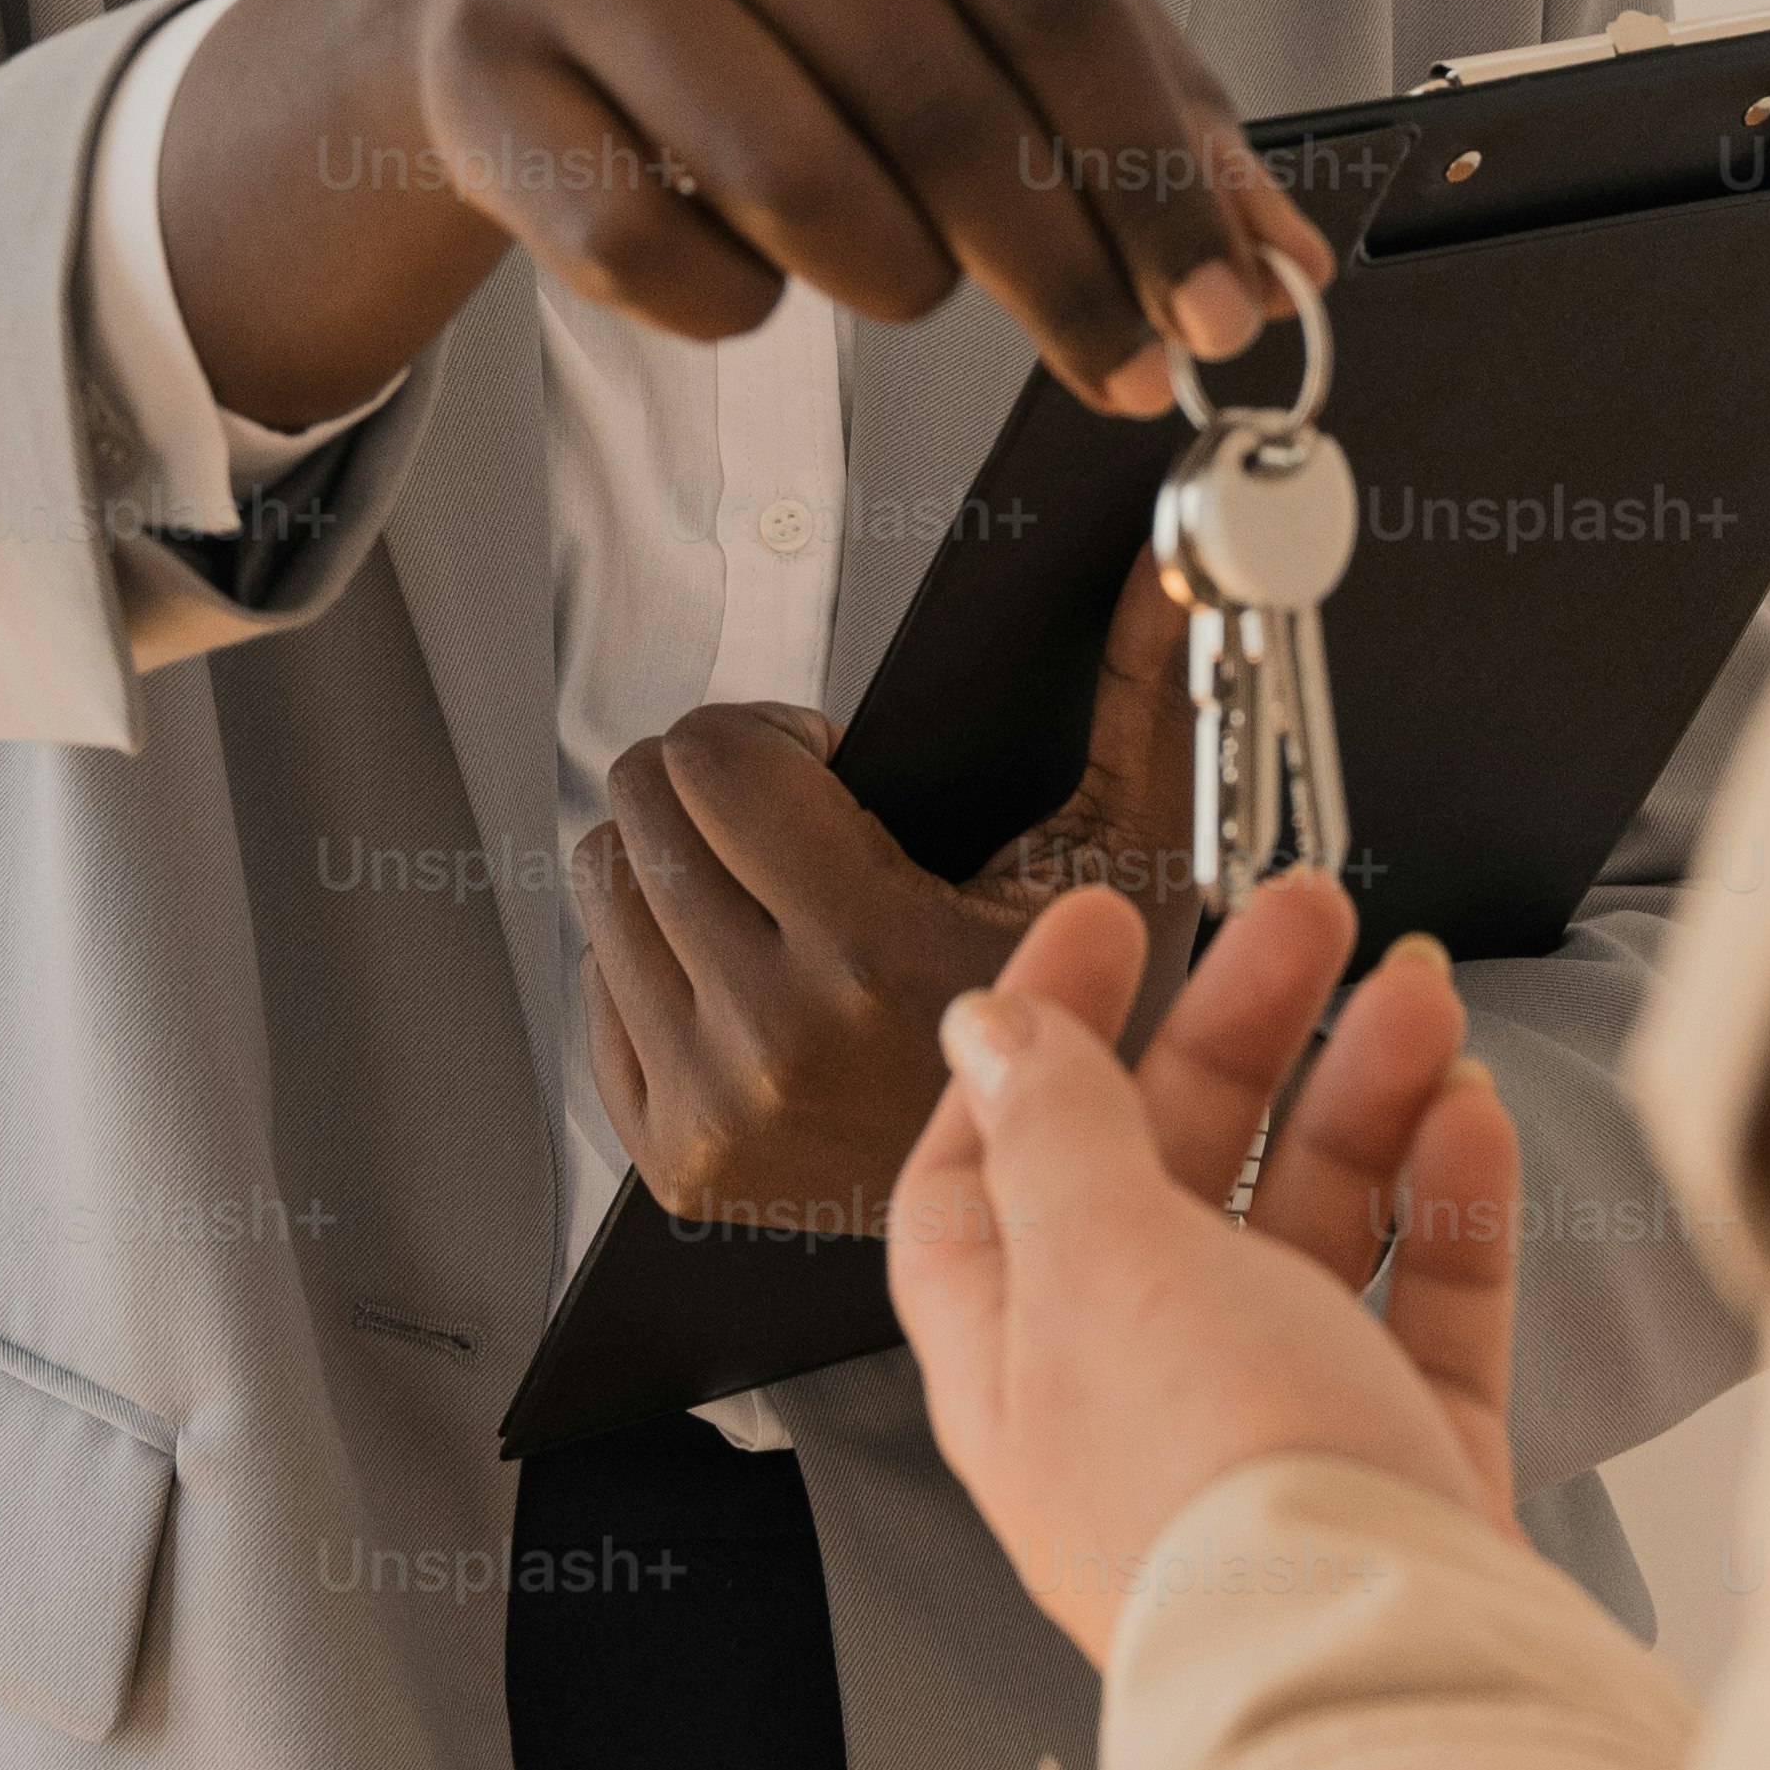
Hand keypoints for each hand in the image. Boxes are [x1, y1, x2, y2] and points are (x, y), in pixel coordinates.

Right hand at [165, 0, 1326, 428]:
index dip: (1156, 167)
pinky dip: (739, 304)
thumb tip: (1278, 267)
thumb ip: (1133, 100)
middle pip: (938, 94)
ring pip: (801, 189)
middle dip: (1060, 267)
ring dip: (892, 279)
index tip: (1231, 306)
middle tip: (1126, 367)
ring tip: (896, 263)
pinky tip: (748, 257)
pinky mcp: (480, 65)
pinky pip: (659, 259)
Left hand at [572, 551, 1215, 1227]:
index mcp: (871, 958)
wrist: (1071, 1203)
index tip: (822, 764)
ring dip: (674, 869)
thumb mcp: (1135, 855)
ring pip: (602, 895)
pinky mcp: (678, 1163)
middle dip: (710, 786)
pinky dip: (651, 965)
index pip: (710, 761)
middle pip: (639, 812)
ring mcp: (716, 1115)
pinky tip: (742, 972)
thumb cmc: (1103, 1028)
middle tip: (789, 818)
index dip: (766, 735)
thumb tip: (1174, 566)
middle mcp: (776, 1047)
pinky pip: (595, 999)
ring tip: (767, 893)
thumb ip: (1147, 697)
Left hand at [886, 875, 1524, 1668]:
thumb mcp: (1101, 1259)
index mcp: (1024, 1361)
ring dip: (1361, 1091)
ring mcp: (1287, 1428)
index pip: (992, 1169)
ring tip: (1412, 994)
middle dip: (1239, 1028)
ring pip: (1315, 1222)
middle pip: (1174, 1172)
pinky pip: (1429, 1302)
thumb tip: (990, 1030)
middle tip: (1302, 918)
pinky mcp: (1411, 1461)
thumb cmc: (1222, 1493)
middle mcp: (1145, 1396)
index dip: (1038, 1038)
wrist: (1397, 1665)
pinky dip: (1451, 1199)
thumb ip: (1054, 1131)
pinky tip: (1466, 1117)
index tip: (1104, 925)